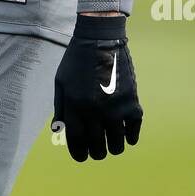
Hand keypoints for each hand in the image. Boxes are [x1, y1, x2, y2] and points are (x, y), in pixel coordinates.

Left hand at [52, 14, 141, 160]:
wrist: (101, 38)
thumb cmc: (77, 60)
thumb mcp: (61, 82)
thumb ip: (61, 108)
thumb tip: (61, 131)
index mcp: (75, 105)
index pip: (76, 141)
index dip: (79, 153)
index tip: (83, 157)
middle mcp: (94, 110)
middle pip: (97, 147)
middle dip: (96, 152)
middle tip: (97, 150)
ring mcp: (115, 108)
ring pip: (116, 144)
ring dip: (113, 147)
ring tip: (111, 144)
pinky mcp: (132, 102)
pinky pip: (133, 131)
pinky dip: (130, 137)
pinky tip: (126, 135)